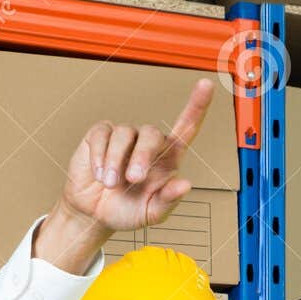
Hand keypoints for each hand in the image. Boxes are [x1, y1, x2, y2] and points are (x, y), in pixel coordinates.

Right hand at [33, 77, 215, 272]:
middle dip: (142, 156)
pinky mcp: (101, 135)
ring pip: (124, 134)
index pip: (185, 128)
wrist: (94, 214)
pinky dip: (99, 156)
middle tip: (133, 179)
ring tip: (110, 184)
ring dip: (115, 161)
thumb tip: (185, 185)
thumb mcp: (151, 214)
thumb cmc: (127, 211)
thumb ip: (168, 201)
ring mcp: (125, 137)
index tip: (206, 85)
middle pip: (151, 134)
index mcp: (167, 159)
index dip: (196, 106)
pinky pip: (102, 135)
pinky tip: (98, 173)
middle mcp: (148, 144)